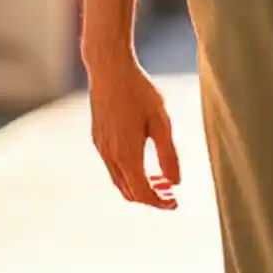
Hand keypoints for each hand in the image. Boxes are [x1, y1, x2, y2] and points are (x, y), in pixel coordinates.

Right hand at [88, 59, 180, 209]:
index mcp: (127, 155)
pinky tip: (144, 162)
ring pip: (119, 180)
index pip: (142, 193)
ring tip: (161, 180)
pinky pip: (112, 167)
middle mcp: (110, 155)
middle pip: (129, 192)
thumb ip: (168, 155)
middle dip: (151, 197)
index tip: (175, 202)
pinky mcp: (97, 138)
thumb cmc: (139, 92)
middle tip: (171, 194)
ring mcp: (101, 147)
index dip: (160, 203)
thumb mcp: (161, 123)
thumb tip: (175, 183)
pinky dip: (129, 173)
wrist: (109, 69)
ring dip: (139, 185)